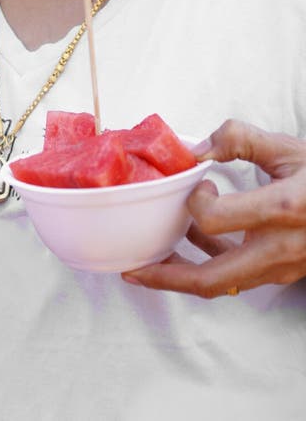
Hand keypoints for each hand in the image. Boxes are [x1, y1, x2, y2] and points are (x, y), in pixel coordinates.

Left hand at [121, 118, 305, 297]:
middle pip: (214, 280)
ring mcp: (282, 265)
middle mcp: (281, 246)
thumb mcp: (289, 148)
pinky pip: (239, 276)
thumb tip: (200, 145)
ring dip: (185, 275)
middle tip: (134, 268)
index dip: (196, 202)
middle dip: (167, 278)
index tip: (197, 183)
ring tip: (152, 262)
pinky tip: (195, 243)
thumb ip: (241, 138)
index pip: (218, 219)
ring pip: (224, 284)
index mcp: (282, 209)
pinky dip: (211, 264)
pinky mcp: (282, 271)